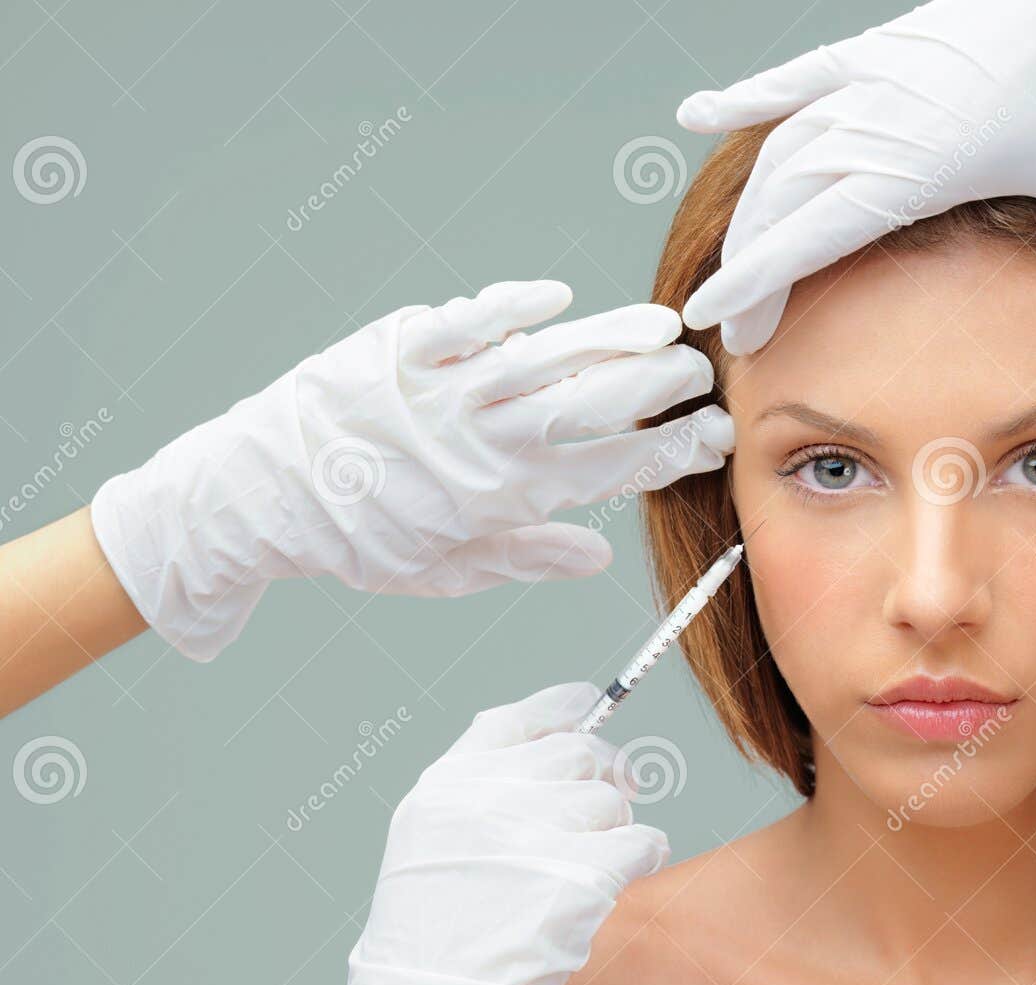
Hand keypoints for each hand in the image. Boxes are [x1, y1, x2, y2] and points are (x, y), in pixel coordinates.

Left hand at [90, 282, 733, 660]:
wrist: (258, 495)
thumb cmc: (354, 539)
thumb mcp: (445, 570)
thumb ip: (529, 556)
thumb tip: (599, 554)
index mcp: (501, 497)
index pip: (610, 469)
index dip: (670, 450)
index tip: (714, 435)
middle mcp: (481, 441)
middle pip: (592, 406)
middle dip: (659, 388)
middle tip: (701, 374)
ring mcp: (443, 390)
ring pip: (547, 359)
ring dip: (613, 342)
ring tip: (665, 328)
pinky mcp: (402, 349)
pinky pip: (469, 323)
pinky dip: (515, 308)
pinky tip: (558, 299)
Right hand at [300, 681, 669, 984]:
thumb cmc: (439, 943)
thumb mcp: (431, 848)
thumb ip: (485, 794)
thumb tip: (573, 749)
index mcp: (444, 788)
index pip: (517, 719)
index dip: (563, 709)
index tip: (590, 710)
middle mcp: (484, 800)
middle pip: (578, 753)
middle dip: (605, 774)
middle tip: (616, 798)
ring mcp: (530, 837)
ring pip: (611, 801)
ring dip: (614, 831)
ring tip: (584, 873)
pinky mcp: (575, 879)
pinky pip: (642, 841)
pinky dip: (643, 856)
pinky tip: (620, 880)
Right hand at [675, 0, 1035, 378]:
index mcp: (924, 162)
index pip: (811, 232)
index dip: (755, 278)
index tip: (711, 317)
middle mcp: (885, 117)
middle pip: (783, 201)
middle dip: (749, 270)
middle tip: (740, 337)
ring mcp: (877, 76)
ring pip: (783, 148)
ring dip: (751, 211)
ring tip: (736, 272)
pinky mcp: (884, 47)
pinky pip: (797, 77)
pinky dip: (747, 99)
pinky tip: (697, 114)